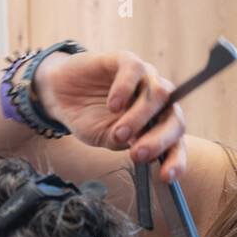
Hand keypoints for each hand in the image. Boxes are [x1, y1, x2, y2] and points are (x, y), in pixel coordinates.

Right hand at [33, 50, 188, 179]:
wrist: (61, 94)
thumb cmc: (88, 118)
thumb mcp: (105, 139)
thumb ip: (124, 142)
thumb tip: (139, 147)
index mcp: (157, 124)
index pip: (175, 143)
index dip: (175, 160)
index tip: (165, 176)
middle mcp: (157, 102)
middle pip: (175, 118)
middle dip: (158, 140)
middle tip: (137, 154)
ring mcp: (145, 79)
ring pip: (159, 94)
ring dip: (139, 117)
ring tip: (118, 133)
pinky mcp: (127, 60)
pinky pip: (135, 70)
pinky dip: (125, 89)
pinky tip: (112, 105)